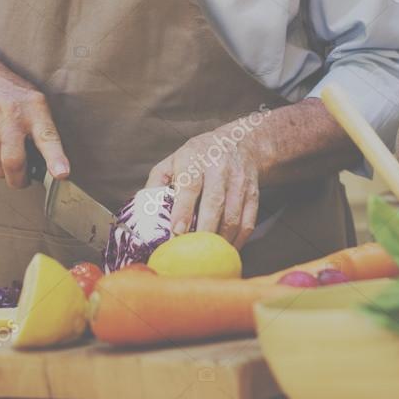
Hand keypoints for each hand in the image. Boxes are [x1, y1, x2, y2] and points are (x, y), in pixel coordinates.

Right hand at [0, 68, 69, 187]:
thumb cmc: (9, 93)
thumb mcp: (34, 101)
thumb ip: (43, 129)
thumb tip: (53, 166)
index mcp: (33, 110)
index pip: (47, 137)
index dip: (55, 158)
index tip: (61, 173)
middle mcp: (10, 119)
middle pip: (13, 162)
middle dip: (19, 180)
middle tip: (24, 178)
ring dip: (3, 172)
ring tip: (6, 159)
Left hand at [145, 122, 259, 247]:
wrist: (238, 143)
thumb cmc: (196, 157)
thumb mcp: (172, 161)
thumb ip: (156, 184)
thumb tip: (145, 212)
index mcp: (194, 159)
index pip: (189, 185)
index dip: (183, 209)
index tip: (176, 231)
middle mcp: (219, 169)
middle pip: (214, 203)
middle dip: (203, 229)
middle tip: (191, 251)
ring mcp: (239, 182)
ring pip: (233, 217)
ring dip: (220, 240)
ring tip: (206, 256)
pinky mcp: (253, 195)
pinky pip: (247, 222)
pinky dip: (237, 241)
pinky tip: (224, 251)